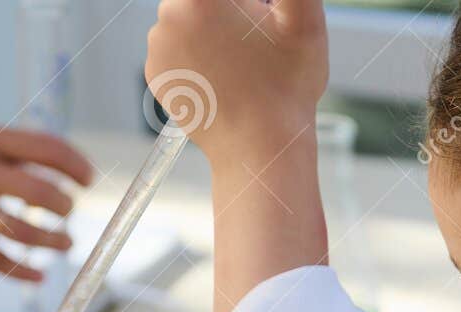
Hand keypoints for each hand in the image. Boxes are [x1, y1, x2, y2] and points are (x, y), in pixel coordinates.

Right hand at [0, 123, 92, 281]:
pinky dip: (23, 273)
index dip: (76, 165)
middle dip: (65, 207)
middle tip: (67, 214)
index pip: (47, 148)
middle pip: (43, 193)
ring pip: (24, 233)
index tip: (89, 179)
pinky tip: (38, 276)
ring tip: (65, 244)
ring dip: (53, 242)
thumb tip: (52, 170)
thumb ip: (4, 152)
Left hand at [145, 0, 327, 164]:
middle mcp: (169, 17)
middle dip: (225, 8)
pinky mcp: (156, 73)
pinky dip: (197, 57)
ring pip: (187, 20)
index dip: (244, 4)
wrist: (261, 148)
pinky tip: (223, 75)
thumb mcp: (304, 22)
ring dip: (211, 30)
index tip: (259, 14)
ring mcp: (158, 48)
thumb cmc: (286, 88)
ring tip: (240, 61)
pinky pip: (177, 50)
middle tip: (254, 38)